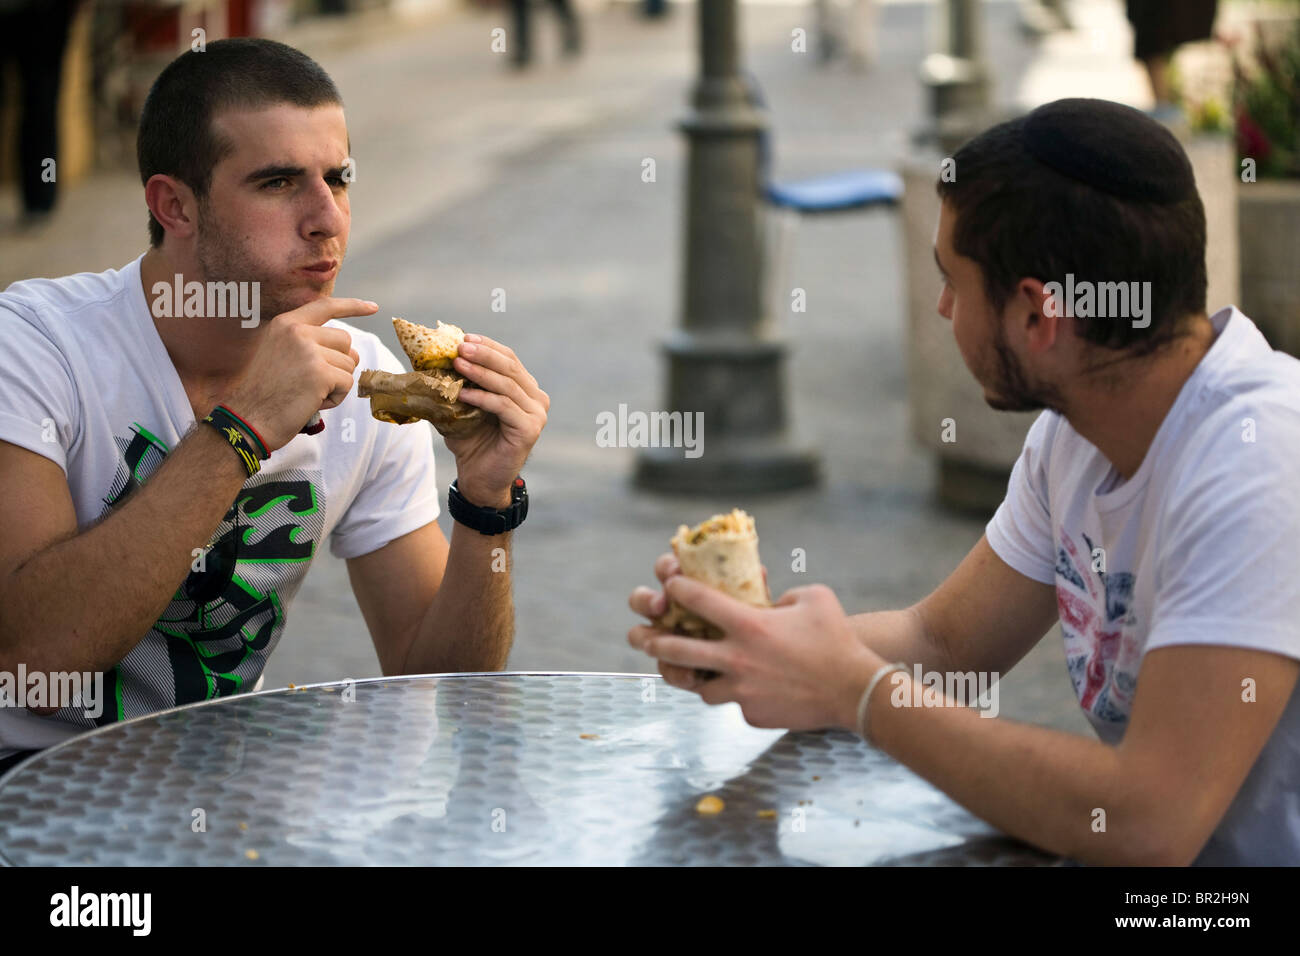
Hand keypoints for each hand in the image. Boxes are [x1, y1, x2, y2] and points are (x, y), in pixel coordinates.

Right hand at [221, 297, 375, 451]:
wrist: (247, 419)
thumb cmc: (264, 394)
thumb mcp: (279, 354)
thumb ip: (308, 343)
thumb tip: (351, 351)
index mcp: (286, 323)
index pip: (325, 306)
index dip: (352, 306)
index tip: (373, 307)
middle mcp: (297, 331)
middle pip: (345, 341)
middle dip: (338, 364)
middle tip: (312, 382)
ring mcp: (309, 351)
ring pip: (348, 364)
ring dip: (335, 384)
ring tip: (307, 394)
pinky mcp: (320, 373)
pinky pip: (347, 383)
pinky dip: (336, 398)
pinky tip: (312, 403)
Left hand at [446, 334, 548, 507]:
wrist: (479, 479)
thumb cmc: (471, 442)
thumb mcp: (464, 405)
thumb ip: (460, 382)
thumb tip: (434, 356)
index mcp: (526, 389)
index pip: (509, 359)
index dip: (488, 345)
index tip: (464, 337)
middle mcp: (537, 399)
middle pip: (510, 368)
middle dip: (483, 354)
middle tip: (460, 346)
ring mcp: (537, 415)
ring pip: (507, 385)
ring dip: (480, 372)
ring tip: (458, 363)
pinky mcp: (530, 430)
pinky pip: (504, 406)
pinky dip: (482, 397)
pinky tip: (464, 392)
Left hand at [628, 577, 883, 731]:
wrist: (854, 691)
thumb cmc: (836, 639)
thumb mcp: (813, 598)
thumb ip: (783, 594)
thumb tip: (770, 598)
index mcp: (748, 624)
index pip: (698, 601)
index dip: (677, 589)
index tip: (668, 585)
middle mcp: (737, 658)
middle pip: (677, 650)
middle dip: (651, 642)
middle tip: (639, 637)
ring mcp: (742, 690)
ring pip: (700, 687)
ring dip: (694, 678)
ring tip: (688, 672)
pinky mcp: (752, 714)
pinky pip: (735, 704)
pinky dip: (737, 696)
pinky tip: (747, 690)